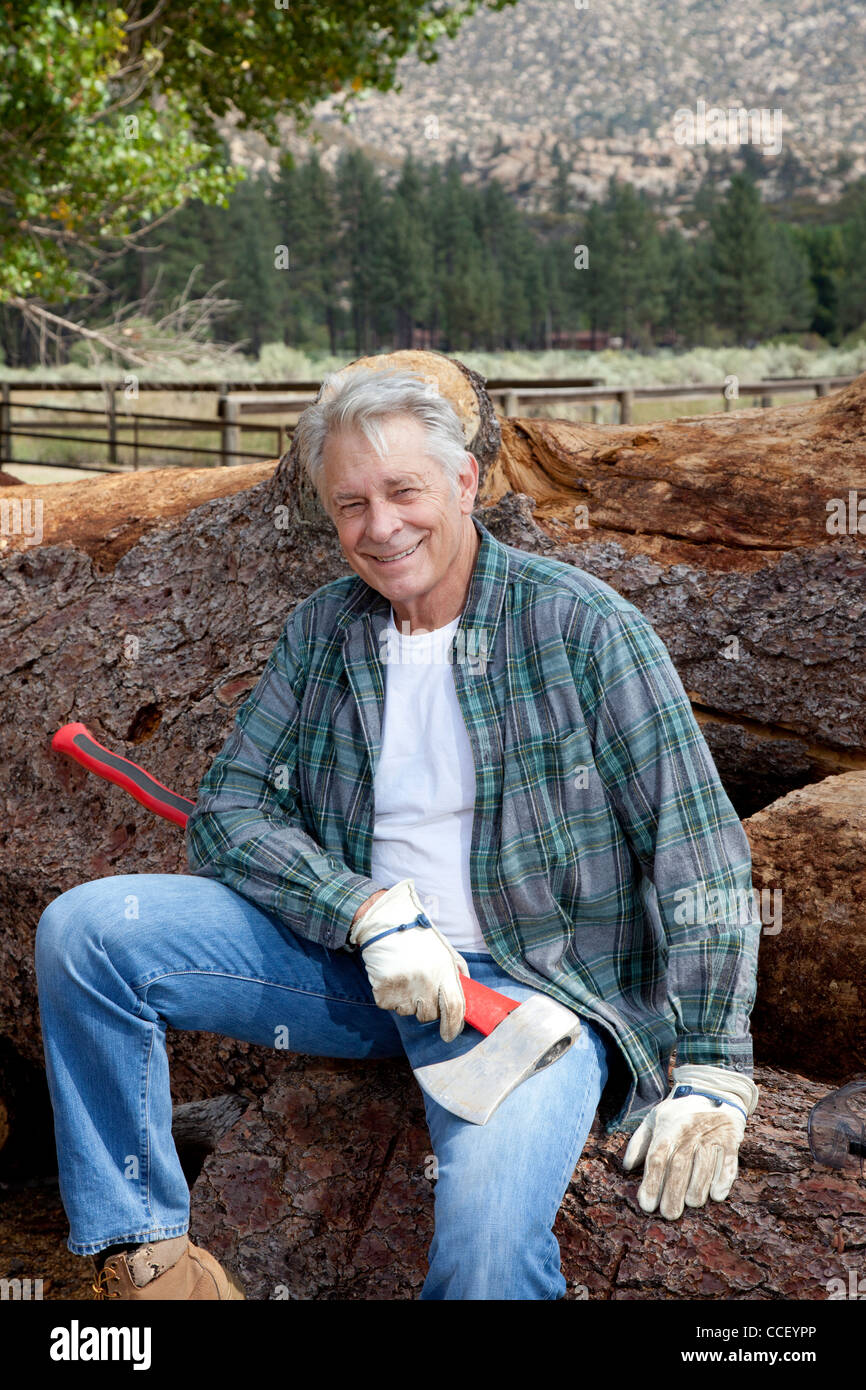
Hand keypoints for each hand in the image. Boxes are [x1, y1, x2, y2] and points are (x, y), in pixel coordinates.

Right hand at [349, 878, 469, 1041]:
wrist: (387, 923)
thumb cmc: (419, 938)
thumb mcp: (446, 951)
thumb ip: (458, 974)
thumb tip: (465, 999)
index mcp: (444, 971)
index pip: (454, 1008)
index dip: (453, 1026)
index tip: (448, 1035)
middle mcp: (425, 982)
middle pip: (429, 1015)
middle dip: (427, 1008)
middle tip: (420, 986)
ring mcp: (403, 988)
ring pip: (408, 1012)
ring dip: (407, 1002)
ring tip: (405, 976)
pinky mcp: (383, 991)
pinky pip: (390, 1007)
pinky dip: (390, 998)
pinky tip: (392, 977)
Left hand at [622, 1063, 758, 1218]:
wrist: (713, 1091)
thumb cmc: (680, 1112)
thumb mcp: (655, 1119)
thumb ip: (639, 1142)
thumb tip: (627, 1166)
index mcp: (667, 1127)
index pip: (657, 1157)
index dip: (651, 1182)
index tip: (647, 1205)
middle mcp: (688, 1131)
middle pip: (679, 1165)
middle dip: (672, 1192)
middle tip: (669, 1214)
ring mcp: (711, 1135)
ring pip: (703, 1166)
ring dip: (697, 1188)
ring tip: (691, 1204)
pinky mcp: (730, 1139)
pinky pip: (728, 1162)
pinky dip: (723, 1179)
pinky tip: (716, 1195)